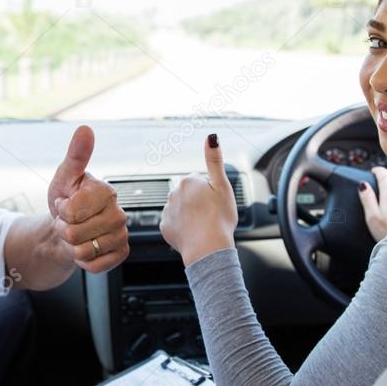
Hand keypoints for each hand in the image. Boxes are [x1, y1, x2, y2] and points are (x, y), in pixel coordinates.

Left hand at [49, 125, 128, 272]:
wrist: (69, 227)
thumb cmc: (66, 200)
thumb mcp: (64, 177)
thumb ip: (76, 154)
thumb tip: (85, 129)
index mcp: (106, 191)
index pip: (70, 212)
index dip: (60, 211)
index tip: (65, 204)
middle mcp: (119, 213)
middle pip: (73, 234)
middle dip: (63, 231)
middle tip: (69, 222)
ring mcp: (122, 235)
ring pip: (82, 252)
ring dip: (71, 246)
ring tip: (76, 235)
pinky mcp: (121, 254)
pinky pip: (92, 266)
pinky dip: (82, 261)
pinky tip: (86, 247)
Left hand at [159, 134, 237, 265]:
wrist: (208, 248)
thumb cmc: (219, 218)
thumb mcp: (222, 186)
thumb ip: (214, 161)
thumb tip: (211, 137)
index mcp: (188, 181)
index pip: (200, 182)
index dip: (210, 192)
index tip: (215, 203)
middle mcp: (173, 193)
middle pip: (189, 195)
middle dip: (198, 202)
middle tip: (210, 215)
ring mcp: (167, 211)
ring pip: (181, 209)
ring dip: (190, 214)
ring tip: (202, 225)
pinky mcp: (164, 227)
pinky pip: (175, 224)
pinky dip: (183, 228)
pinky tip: (193, 233)